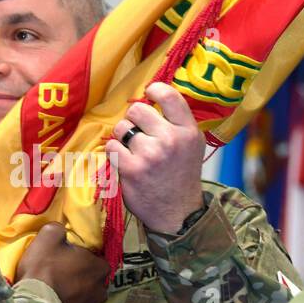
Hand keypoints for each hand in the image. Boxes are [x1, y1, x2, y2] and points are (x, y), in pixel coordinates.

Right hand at [17, 222, 109, 302]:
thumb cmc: (44, 270)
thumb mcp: (48, 237)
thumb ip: (58, 229)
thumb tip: (61, 231)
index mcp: (99, 267)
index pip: (95, 258)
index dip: (80, 256)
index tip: (65, 257)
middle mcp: (101, 290)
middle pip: (91, 278)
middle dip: (79, 276)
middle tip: (60, 274)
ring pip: (84, 296)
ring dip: (73, 293)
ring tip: (54, 292)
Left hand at [105, 82, 205, 234]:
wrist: (177, 212)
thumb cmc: (181, 174)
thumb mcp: (192, 144)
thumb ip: (177, 120)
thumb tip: (153, 95)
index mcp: (188, 131)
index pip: (169, 95)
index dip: (154, 90)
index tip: (148, 94)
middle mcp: (170, 140)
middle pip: (137, 110)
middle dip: (134, 119)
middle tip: (139, 134)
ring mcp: (150, 154)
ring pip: (121, 128)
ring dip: (123, 137)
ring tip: (133, 151)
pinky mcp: (131, 169)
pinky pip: (112, 146)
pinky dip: (114, 153)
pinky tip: (125, 161)